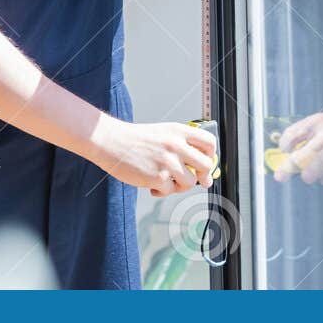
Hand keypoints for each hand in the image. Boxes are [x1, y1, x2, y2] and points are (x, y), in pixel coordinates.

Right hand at [89, 116, 217, 195]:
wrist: (111, 141)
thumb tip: (199, 168)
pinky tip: (152, 186)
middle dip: (203, 176)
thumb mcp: (162, 133)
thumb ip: (180, 144)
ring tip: (167, 182)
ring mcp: (167, 162)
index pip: (209, 142)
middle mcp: (176, 145)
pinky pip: (169, 191)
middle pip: (206, 165)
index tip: (205, 163)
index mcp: (178, 131)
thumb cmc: (135, 140)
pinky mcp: (157, 177)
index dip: (211, 155)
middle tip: (197, 180)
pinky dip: (161, 192)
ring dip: (180, 186)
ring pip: (190, 182)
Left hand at [272, 93, 322, 185]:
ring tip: (312, 173)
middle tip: (288, 174)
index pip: (291, 135)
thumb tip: (287, 153)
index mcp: (318, 121)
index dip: (284, 145)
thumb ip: (305, 133)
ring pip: (313, 173)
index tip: (285, 151)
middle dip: (289, 170)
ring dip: (310, 175)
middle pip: (299, 159)